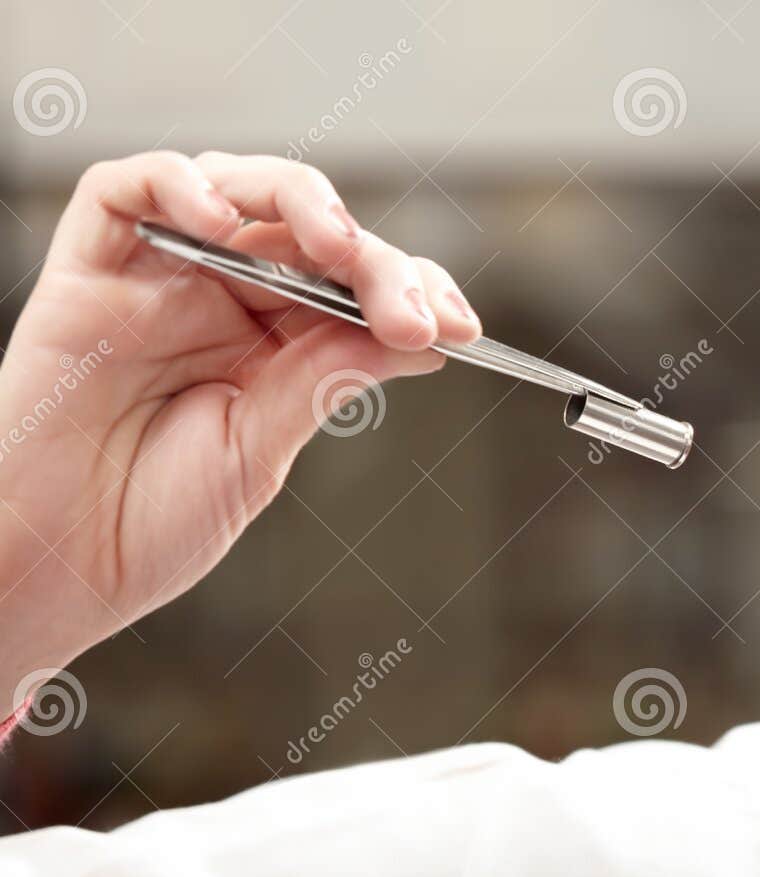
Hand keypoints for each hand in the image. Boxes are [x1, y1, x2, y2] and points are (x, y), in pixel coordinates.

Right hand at [0, 151, 482, 688]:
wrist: (51, 564)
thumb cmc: (144, 519)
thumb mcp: (260, 450)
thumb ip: (325, 380)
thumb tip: (421, 337)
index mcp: (276, 345)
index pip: (357, 289)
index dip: (413, 292)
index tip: (463, 327)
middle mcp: (223, 299)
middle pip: (313, 236)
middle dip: (377, 262)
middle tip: (414, 309)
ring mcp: (159, 277)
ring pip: (238, 190)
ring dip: (301, 205)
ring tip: (340, 250)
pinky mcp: (89, 266)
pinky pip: (129, 189)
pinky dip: (182, 185)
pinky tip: (227, 222)